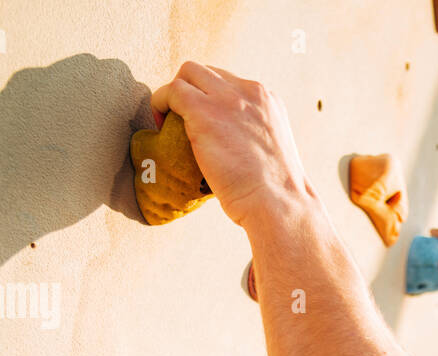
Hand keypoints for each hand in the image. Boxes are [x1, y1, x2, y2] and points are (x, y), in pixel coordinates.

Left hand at [151, 63, 311, 227]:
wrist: (277, 202)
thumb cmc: (276, 194)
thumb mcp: (271, 153)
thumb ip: (254, 138)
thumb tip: (234, 149)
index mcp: (267, 100)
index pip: (229, 82)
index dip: (210, 98)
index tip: (202, 122)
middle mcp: (249, 92)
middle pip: (206, 71)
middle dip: (190, 90)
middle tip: (181, 120)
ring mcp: (227, 99)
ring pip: (187, 73)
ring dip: (173, 94)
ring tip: (168, 123)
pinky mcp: (204, 111)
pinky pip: (171, 91)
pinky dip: (160, 104)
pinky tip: (161, 126)